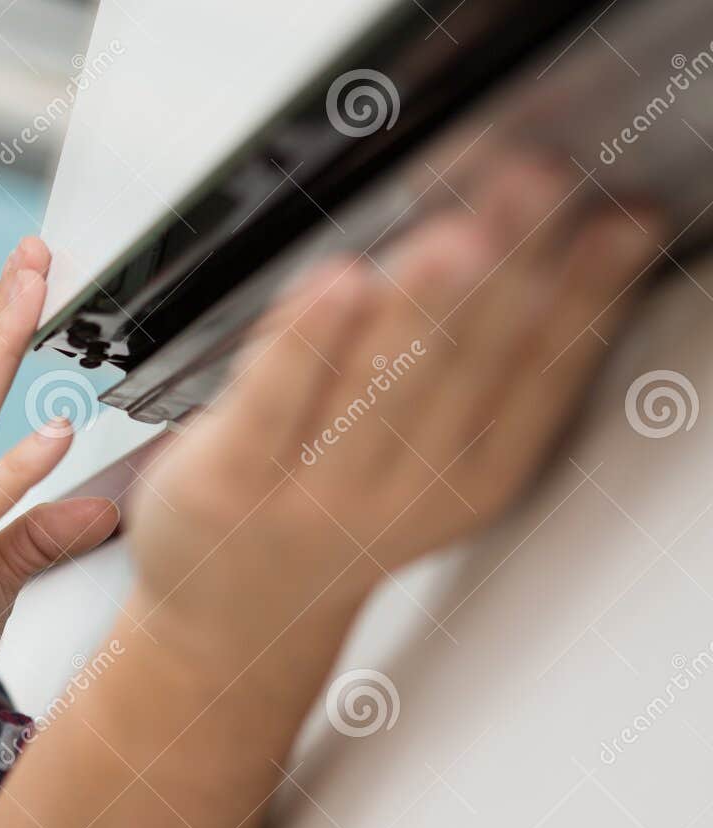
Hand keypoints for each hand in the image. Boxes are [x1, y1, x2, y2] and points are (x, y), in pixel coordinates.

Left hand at [124, 158, 661, 660]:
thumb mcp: (428, 456)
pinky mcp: (229, 479)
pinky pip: (273, 400)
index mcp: (471, 478)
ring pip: (378, 387)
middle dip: (504, 275)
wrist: (234, 615)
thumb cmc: (330, 513)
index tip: (616, 222)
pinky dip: (306, 339)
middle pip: (465, 369)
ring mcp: (312, 490)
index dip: (586, 296)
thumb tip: (517, 238)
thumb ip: (471, 363)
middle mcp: (402, 491)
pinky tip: (335, 283)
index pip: (543, 377)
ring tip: (456, 236)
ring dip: (418, 306)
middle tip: (533, 193)